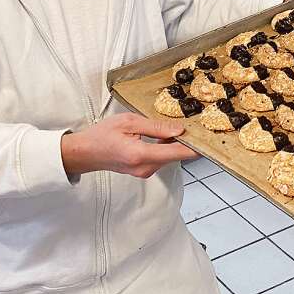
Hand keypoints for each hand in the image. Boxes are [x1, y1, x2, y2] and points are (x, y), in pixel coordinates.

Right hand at [61, 113, 198, 178]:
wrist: (84, 153)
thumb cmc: (101, 135)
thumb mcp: (128, 122)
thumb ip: (156, 126)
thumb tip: (179, 130)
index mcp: (140, 154)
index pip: (178, 153)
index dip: (196, 146)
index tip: (209, 138)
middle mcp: (145, 167)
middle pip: (177, 155)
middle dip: (188, 142)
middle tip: (197, 125)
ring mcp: (145, 172)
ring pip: (171, 157)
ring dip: (177, 144)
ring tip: (182, 127)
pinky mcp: (144, 171)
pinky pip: (162, 158)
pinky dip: (167, 147)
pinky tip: (167, 136)